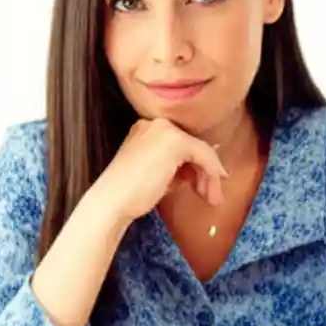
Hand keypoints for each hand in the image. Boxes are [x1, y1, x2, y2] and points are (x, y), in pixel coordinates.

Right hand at [88, 118, 229, 225]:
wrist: (113, 201)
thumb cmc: (130, 195)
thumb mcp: (158, 175)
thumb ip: (178, 168)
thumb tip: (202, 170)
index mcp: (147, 129)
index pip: (182, 144)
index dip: (197, 165)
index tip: (205, 185)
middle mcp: (156, 123)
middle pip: (193, 145)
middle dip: (206, 172)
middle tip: (211, 195)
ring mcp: (165, 129)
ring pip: (201, 150)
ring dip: (210, 177)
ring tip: (211, 199)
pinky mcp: (174, 140)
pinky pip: (204, 155)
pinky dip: (211, 174)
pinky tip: (209, 192)